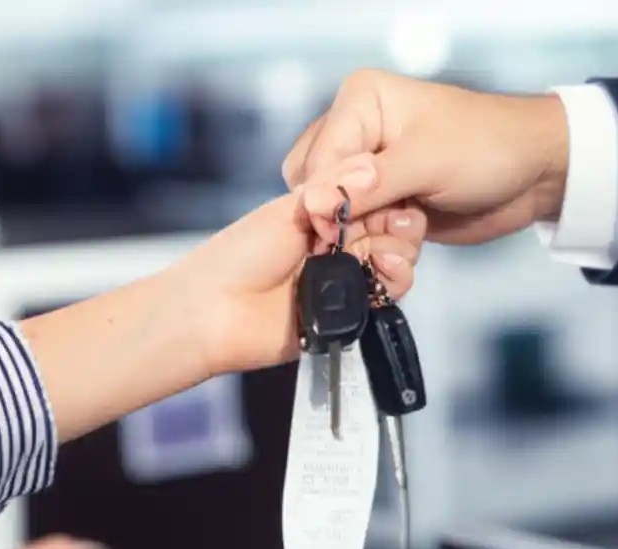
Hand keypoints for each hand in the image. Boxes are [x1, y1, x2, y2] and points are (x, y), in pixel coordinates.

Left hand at [171, 191, 425, 376]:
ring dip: (399, 253)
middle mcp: (340, 244)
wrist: (216, 313)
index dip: (391, 194)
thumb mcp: (288, 209)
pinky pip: (387, 296)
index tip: (395, 192)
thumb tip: (373, 165)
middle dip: (401, 224)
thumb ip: (335, 188)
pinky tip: (381, 275)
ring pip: (397, 261)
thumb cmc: (237, 258)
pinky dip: (393, 283)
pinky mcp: (352, 311)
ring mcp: (347, 278)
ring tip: (380, 254)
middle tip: (389, 224)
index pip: (376, 197)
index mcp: (324, 213)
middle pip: (394, 229)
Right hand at [283, 69, 568, 245]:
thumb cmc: (490, 146)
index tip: (340, 230)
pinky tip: (413, 240)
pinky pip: (362, 235)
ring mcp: (371, 173)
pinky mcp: (386, 205)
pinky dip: (383, 246)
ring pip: (338, 221)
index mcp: (359, 102)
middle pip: (318, 194)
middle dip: (348, 221)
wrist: (538, 174)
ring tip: (410, 229)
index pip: (315, 161)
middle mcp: (357, 133)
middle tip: (390, 225)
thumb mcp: (426, 161)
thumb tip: (314, 206)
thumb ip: (367, 185)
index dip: (325, 201)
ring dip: (370, 237)